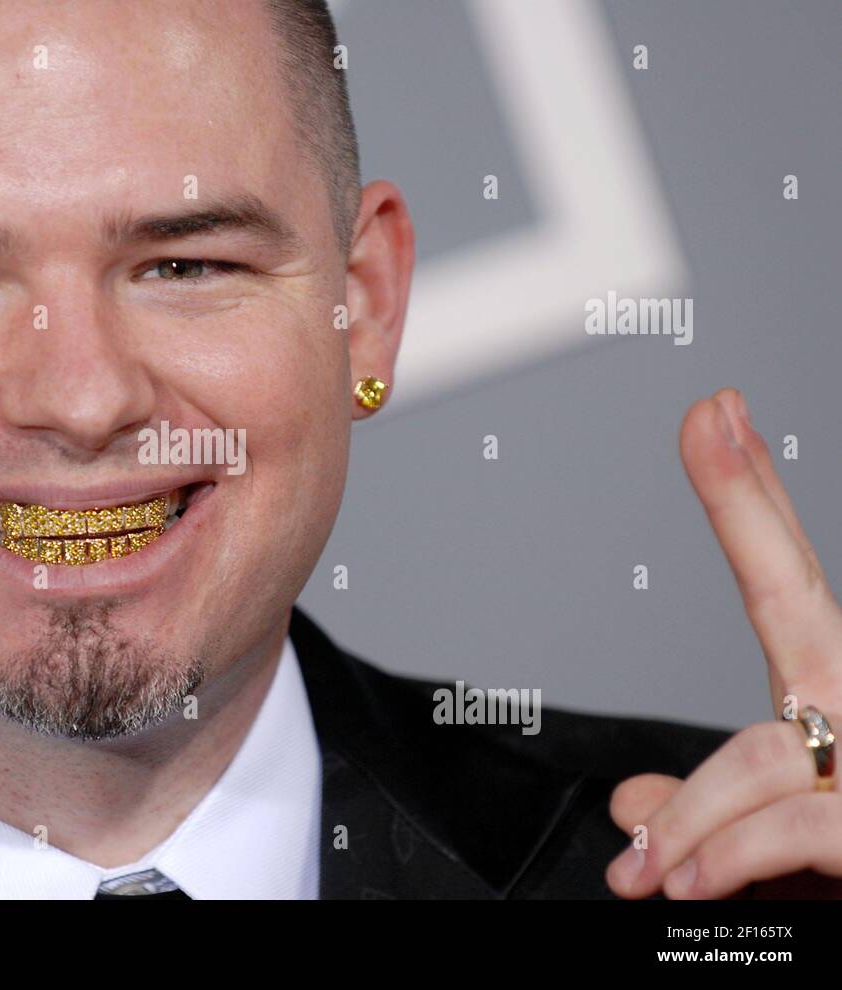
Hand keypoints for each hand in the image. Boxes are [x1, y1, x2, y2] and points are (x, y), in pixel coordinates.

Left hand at [606, 388, 841, 898]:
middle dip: (745, 514)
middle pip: (796, 606)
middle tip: (703, 456)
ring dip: (694, 816)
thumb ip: (726, 815)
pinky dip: (730, 853)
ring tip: (649, 874)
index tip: (713, 415)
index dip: (749, 504)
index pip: (789, 592)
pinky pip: (803, 823)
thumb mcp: (796, 852)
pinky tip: (689, 881)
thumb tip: (634, 801)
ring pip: (767, 752)